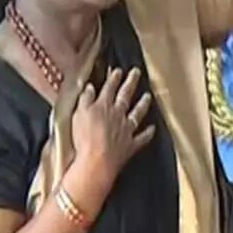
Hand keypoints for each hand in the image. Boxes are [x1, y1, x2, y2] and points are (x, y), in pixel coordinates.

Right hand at [66, 67, 154, 212]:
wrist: (96, 161)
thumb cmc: (84, 138)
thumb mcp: (78, 115)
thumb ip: (85, 100)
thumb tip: (90, 87)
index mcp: (103, 106)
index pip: (109, 88)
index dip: (114, 78)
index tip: (118, 70)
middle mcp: (118, 115)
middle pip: (125, 96)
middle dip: (130, 83)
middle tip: (137, 73)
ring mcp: (127, 129)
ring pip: (137, 113)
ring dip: (143, 104)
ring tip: (148, 96)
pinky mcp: (131, 145)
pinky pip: (142, 137)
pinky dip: (148, 133)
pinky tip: (153, 128)